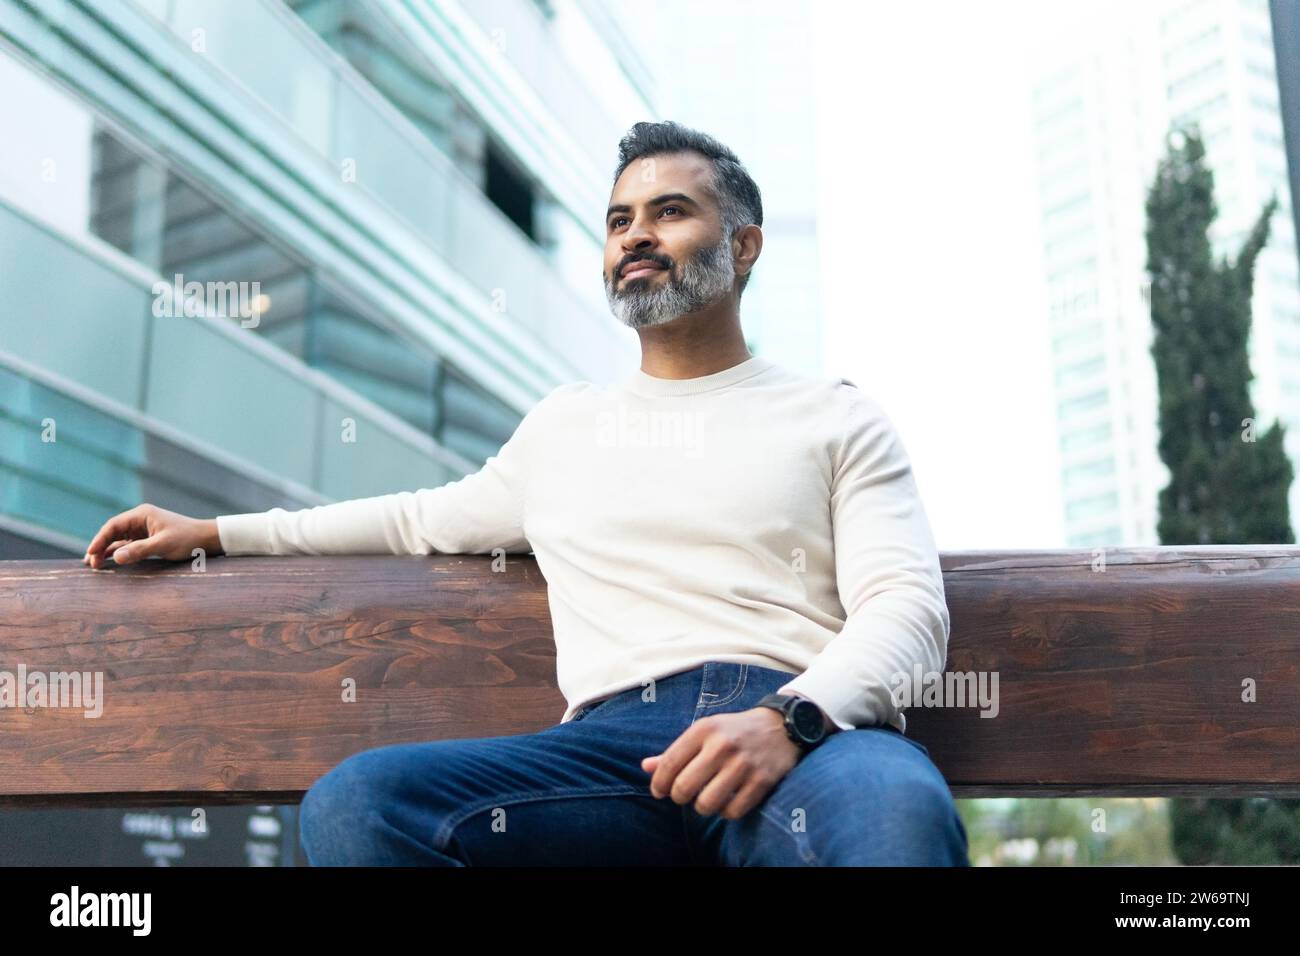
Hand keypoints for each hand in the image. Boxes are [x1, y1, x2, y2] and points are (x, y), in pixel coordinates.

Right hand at [83, 503, 223, 568]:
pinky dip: (118, 553)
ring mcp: (143, 529)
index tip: (90, 553)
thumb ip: (139, 550)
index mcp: (142, 515)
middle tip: (90, 563)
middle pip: (113, 532)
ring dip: (107, 550)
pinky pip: (127, 545)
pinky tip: (109, 561)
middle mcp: (140, 520)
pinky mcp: (147, 538)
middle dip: (100, 546)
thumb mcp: (164, 545)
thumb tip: (115, 557)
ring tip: (94, 565)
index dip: (99, 539)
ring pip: (118, 539)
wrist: (207, 539)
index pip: (113, 525)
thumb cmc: (188, 539)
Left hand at [641, 707, 801, 819]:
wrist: (781, 727)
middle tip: (683, 795)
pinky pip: (732, 812)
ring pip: (706, 804)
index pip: (669, 763)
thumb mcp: (704, 732)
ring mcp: (743, 764)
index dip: (659, 783)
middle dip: (678, 797)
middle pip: (684, 787)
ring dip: (702, 807)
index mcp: (704, 729)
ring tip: (706, 798)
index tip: (659, 791)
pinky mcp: (761, 781)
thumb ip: (676, 751)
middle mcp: (722, 745)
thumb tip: (646, 767)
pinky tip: (727, 801)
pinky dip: (725, 811)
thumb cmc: (734, 732)